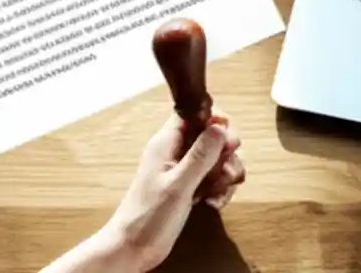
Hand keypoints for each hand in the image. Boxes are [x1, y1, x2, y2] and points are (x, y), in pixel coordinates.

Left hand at [101, 110, 245, 270]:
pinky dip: (220, 188)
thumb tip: (220, 127)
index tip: (227, 140)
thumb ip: (200, 155)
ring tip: (218, 191)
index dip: (215, 121)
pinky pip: (213, 177)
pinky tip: (214, 202)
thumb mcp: (178, 185)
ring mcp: (182, 170)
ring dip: (226, 172)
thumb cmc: (147, 217)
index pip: (194, 112)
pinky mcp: (189, 186)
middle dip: (226, 152)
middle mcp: (175, 151)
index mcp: (166, 142)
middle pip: (211, 135)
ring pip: (216, 157)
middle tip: (225, 171)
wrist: (132, 249)